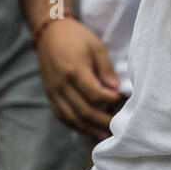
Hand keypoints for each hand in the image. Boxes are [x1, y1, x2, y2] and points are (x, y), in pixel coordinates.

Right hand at [36, 18, 123, 140]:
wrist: (50, 33)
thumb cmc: (77, 37)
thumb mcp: (96, 47)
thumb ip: (106, 69)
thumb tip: (115, 88)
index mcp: (74, 71)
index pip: (94, 95)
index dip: (109, 101)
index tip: (121, 100)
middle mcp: (61, 84)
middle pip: (82, 110)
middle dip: (101, 122)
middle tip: (117, 129)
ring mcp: (53, 91)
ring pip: (70, 117)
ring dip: (88, 129)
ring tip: (103, 136)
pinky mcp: (49, 94)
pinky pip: (60, 115)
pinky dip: (73, 125)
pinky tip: (86, 129)